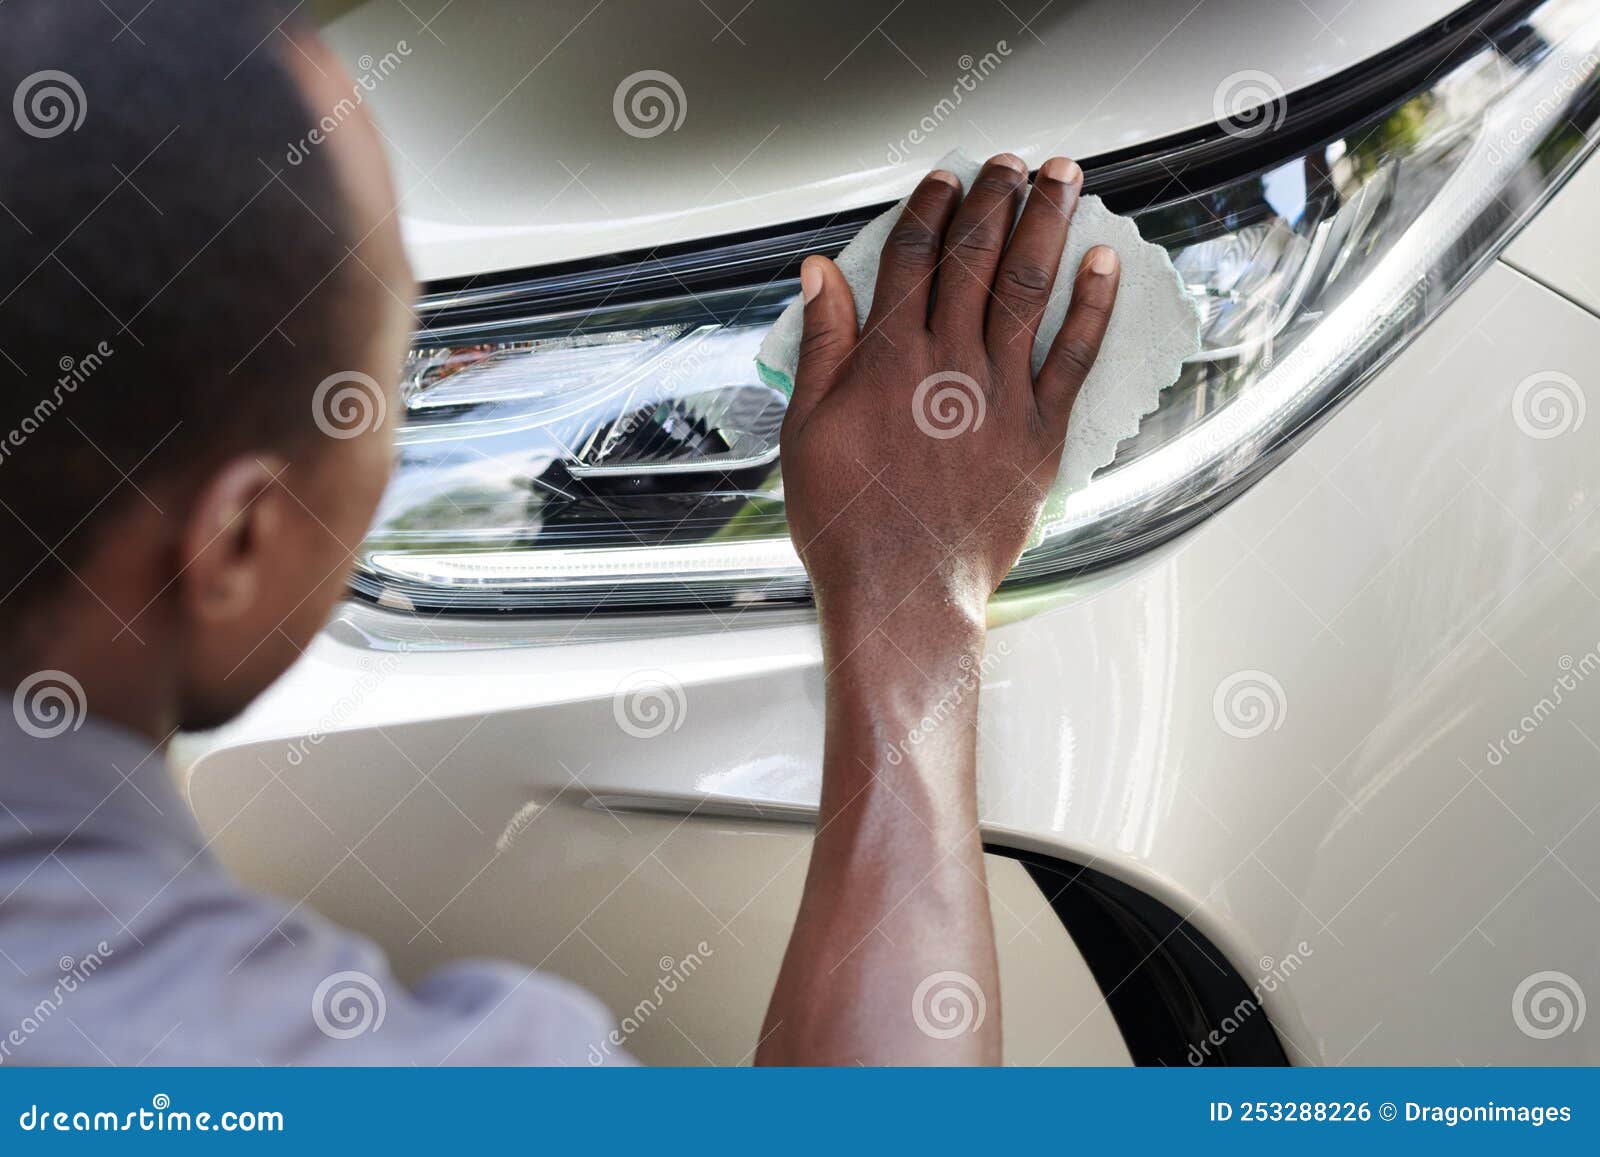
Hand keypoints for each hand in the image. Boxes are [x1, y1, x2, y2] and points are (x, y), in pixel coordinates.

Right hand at [780, 153, 1119, 633]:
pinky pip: (1073, 357)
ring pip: (1028, 289)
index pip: (912, 258)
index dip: (930, 209)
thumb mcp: (806, 429)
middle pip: (976, 258)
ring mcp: (1000, 396)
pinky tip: (1103, 264)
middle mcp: (948, 363)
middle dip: (995, 198)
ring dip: (1047, 226)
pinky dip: (1092, 307)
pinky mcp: (1039, 435)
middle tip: (1011, 163)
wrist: (903, 593)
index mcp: (887, 359)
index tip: (944, 178)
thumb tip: (820, 274)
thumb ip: (821, 345)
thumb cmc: (847, 521)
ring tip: (1062, 180)